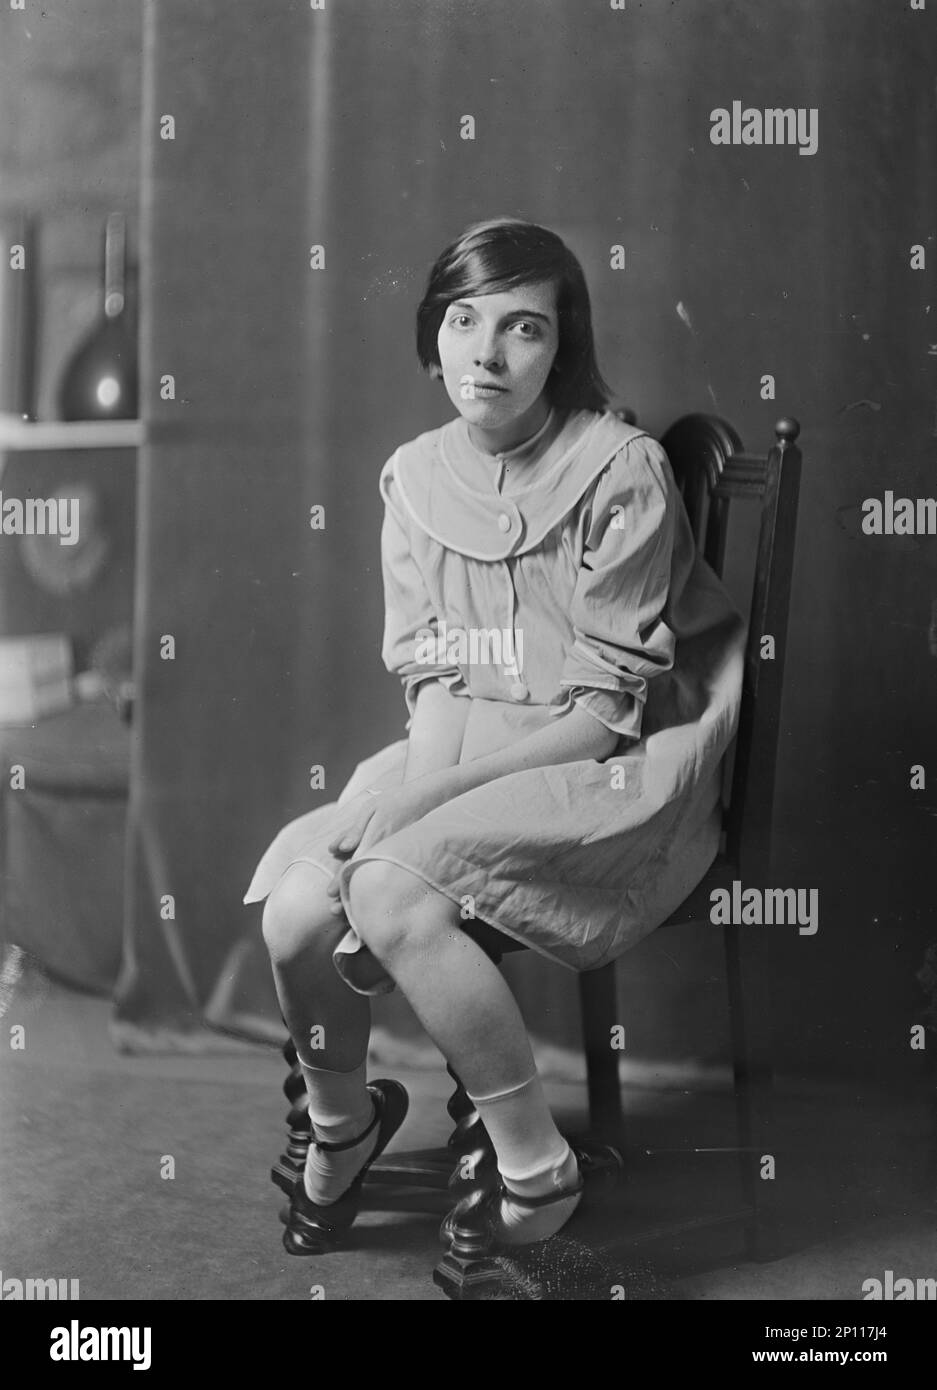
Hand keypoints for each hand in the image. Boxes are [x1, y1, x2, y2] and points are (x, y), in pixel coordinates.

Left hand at [325, 778, 450, 914]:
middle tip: (333, 911)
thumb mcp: (371, 808)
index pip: (352, 866)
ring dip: (364, 900)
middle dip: (349, 897)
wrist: (432, 798)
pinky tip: (376, 901)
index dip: (339, 882)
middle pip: (364, 880)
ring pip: (379, 884)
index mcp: (374, 840)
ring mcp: (398, 859)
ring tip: (350, 914)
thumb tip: (336, 848)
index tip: (329, 894)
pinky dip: (382, 891)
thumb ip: (354, 830)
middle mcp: (386, 854)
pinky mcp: (408, 861)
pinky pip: (392, 879)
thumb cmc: (397, 800)